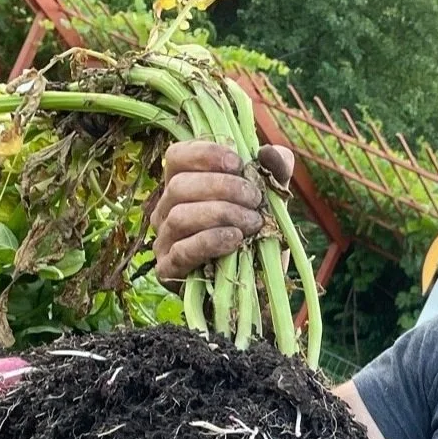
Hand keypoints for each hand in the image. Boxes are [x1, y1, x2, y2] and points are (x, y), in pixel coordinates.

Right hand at [153, 141, 263, 279]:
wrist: (258, 286)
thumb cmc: (257, 235)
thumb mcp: (271, 199)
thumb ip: (274, 171)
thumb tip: (268, 152)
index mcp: (183, 184)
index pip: (176, 156)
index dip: (204, 154)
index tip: (238, 163)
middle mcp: (165, 209)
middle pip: (179, 186)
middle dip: (223, 187)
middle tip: (255, 200)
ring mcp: (163, 241)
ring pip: (180, 216)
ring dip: (221, 214)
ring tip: (252, 222)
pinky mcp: (169, 271)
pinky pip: (182, 251)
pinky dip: (211, 241)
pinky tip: (235, 239)